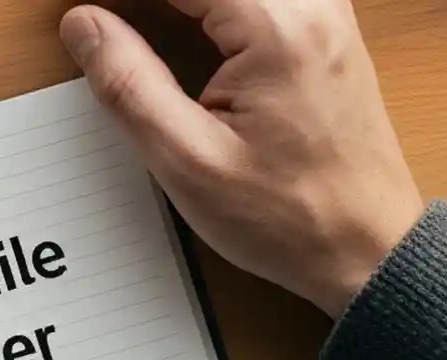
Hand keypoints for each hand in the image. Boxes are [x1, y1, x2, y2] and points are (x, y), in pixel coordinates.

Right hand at [60, 0, 424, 315]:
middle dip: (149, 3)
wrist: (368, 249)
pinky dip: (210, 7)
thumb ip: (129, 85)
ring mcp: (326, 12)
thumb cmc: (288, 218)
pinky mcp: (326, 29)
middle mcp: (311, 4)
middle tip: (101, 20)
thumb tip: (84, 25)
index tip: (78, 11)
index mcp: (277, 27)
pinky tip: (179, 22)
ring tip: (131, 23)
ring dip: (180, 3)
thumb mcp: (188, 161)